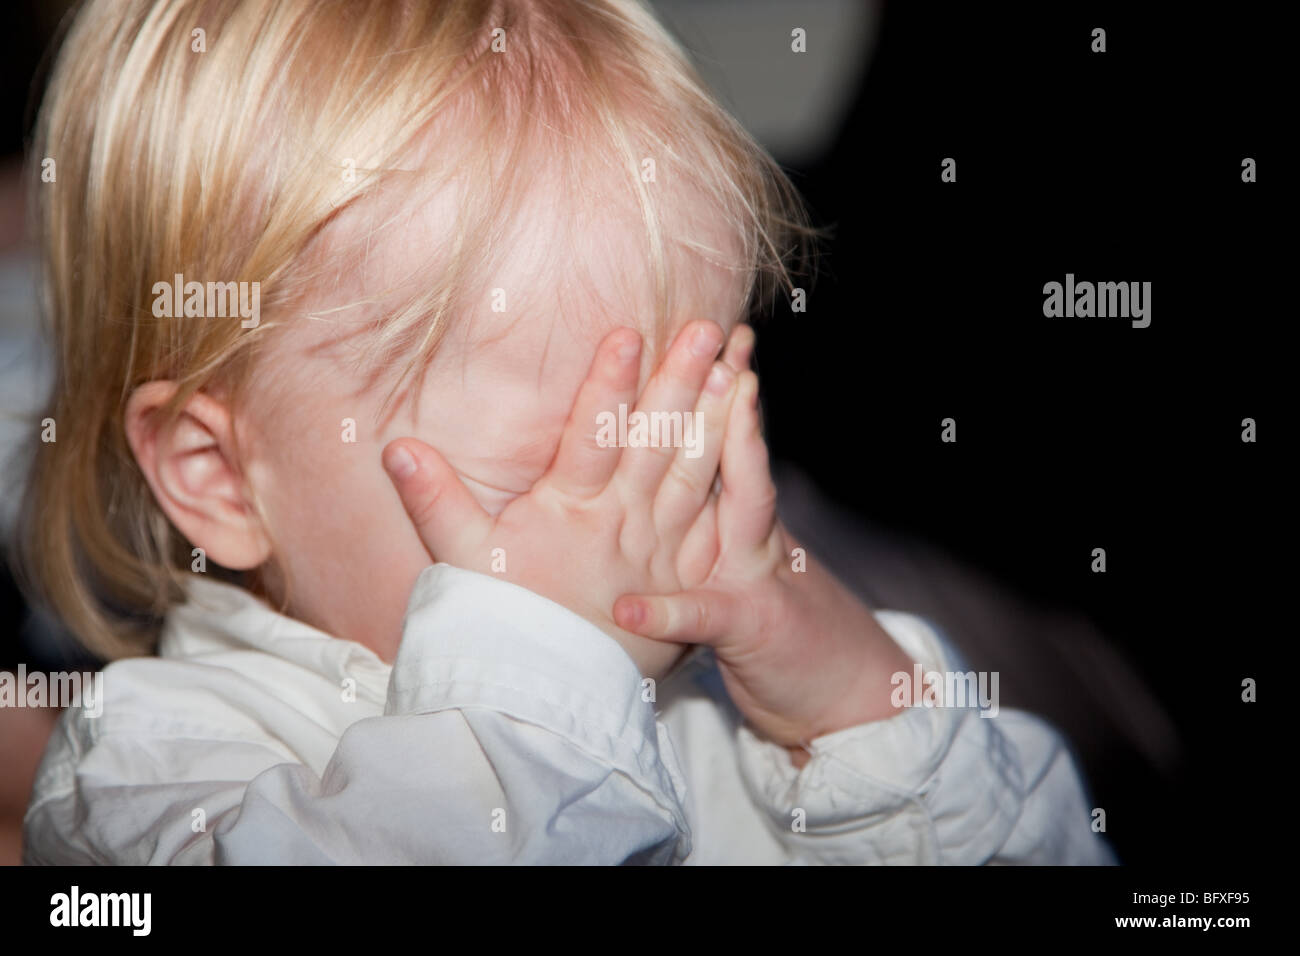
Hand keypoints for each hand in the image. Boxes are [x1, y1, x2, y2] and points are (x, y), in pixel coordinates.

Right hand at [380, 320, 748, 678]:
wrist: (551, 692)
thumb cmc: (504, 619)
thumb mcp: (461, 562)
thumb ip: (433, 501)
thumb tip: (395, 447)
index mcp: (569, 512)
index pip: (591, 438)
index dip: (607, 386)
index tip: (627, 335)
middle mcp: (622, 522)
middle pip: (655, 442)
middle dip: (680, 380)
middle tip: (703, 327)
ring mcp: (660, 546)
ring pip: (695, 470)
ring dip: (717, 415)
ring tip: (736, 362)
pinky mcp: (685, 568)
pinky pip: (717, 513)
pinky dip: (735, 470)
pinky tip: (747, 428)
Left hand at [612, 345, 915, 758]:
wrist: (843, 697)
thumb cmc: (773, 628)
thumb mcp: (738, 569)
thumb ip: (711, 524)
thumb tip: (678, 475)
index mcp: (735, 518)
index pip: (726, 441)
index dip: (722, 388)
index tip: (719, 334)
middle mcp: (749, 534)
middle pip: (741, 454)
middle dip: (733, 395)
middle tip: (728, 338)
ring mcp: (754, 576)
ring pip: (746, 508)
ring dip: (740, 456)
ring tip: (735, 405)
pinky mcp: (747, 631)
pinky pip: (702, 619)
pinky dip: (668, 614)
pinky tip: (630, 607)